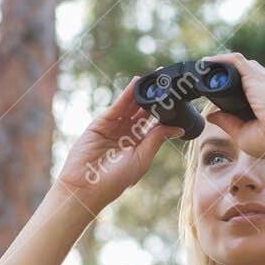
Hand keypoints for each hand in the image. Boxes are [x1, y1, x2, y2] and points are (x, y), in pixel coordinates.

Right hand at [54, 76, 182, 208]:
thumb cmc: (114, 180)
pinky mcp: (101, 123)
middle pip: (143, 111)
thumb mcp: (141, 159)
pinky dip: (127, 94)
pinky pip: (117, 106)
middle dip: (154, 97)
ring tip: (155, 78)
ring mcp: (114, 127)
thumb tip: (178, 128)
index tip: (178, 99)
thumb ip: (156, 139)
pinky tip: (137, 84)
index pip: (154, 123)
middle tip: (167, 82)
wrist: (86, 186)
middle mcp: (127, 134)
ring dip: (142, 92)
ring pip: (131, 106)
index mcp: (139, 145)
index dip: (165, 111)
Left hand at [199, 52, 264, 162]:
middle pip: (244, 72)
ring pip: (239, 64)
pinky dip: (221, 59)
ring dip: (221, 63)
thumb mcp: (242, 133)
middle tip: (206, 76)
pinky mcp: (255, 77)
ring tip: (204, 66)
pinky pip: (235, 61)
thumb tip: (211, 115)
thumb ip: (227, 122)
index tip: (216, 89)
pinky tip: (207, 62)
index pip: (248, 87)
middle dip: (226, 72)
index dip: (232, 86)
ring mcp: (262, 81)